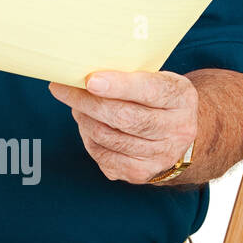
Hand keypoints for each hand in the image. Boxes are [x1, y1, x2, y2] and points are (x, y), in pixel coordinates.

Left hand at [48, 71, 198, 183]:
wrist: (177, 135)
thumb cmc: (155, 99)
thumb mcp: (155, 78)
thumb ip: (128, 74)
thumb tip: (82, 70)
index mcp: (181, 98)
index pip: (150, 90)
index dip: (118, 86)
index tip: (90, 80)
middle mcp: (177, 129)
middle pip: (123, 117)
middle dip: (86, 101)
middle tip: (61, 88)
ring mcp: (160, 155)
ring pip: (107, 137)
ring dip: (83, 118)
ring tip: (76, 105)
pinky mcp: (140, 173)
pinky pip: (102, 155)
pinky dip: (87, 137)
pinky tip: (88, 125)